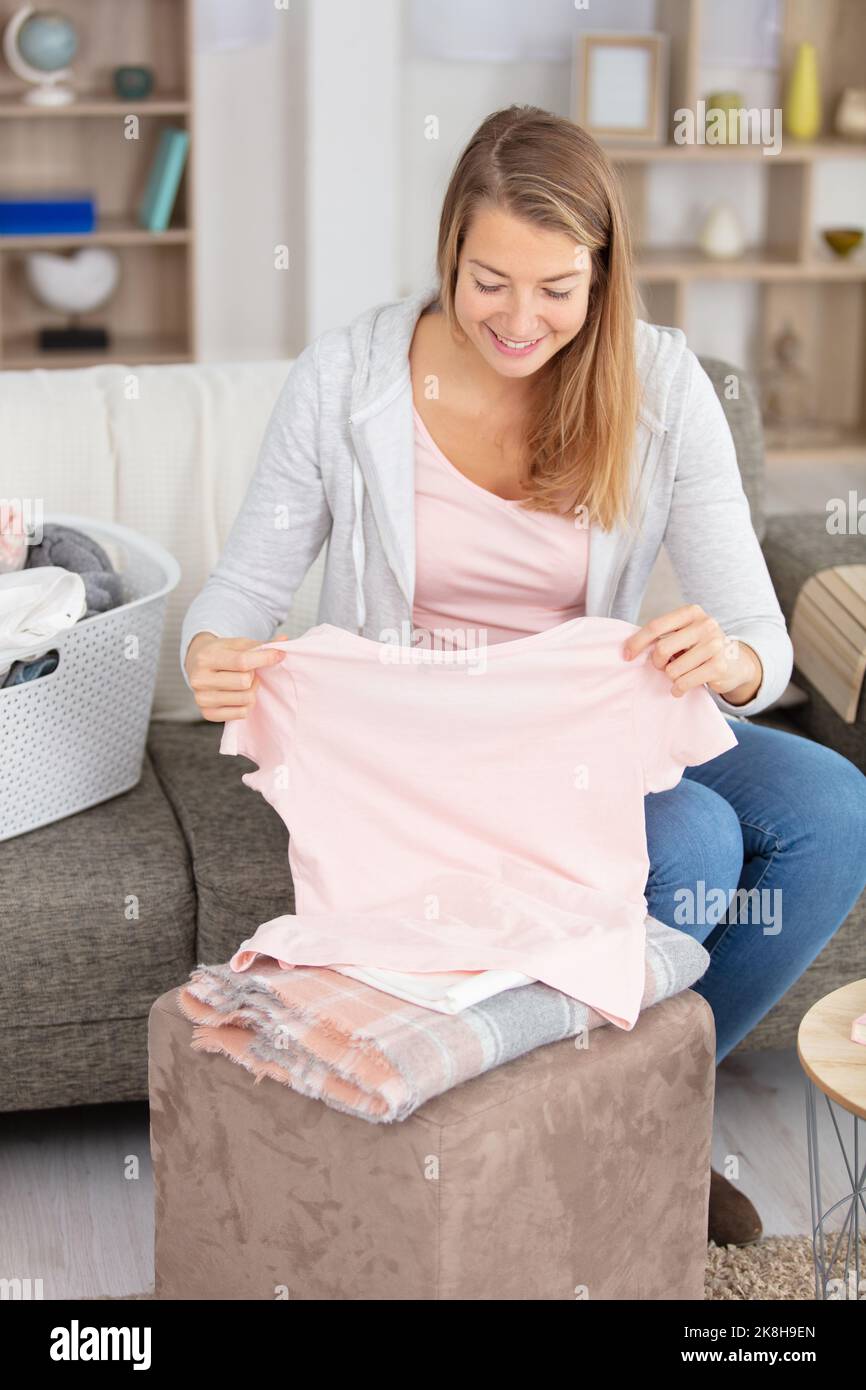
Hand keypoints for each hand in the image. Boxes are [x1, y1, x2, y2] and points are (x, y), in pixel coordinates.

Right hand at [185, 631, 289, 721]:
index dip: (265, 658)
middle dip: (254, 676)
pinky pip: (242, 713)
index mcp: (205, 657)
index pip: (242, 661)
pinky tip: (239, 695)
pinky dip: (247, 704)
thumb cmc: (222, 653)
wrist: (197, 665)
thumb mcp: (238, 644)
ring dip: (252, 690)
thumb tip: (285, 640)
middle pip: (244, 682)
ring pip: (245, 699)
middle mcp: (199, 679)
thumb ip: (261, 644)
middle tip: (250, 672)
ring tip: (244, 683)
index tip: (279, 655)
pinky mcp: (207, 714)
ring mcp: (201, 699)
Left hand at [622, 604, 761, 702]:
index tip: (626, 656)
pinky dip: (678, 688)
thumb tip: (628, 650)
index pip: (656, 626)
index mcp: (692, 612)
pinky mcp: (719, 666)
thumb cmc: (699, 648)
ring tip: (681, 673)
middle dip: (657, 663)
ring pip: (672, 670)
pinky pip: (684, 683)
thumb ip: (661, 636)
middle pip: (662, 648)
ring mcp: (715, 645)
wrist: (735, 662)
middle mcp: (706, 625)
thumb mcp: (683, 634)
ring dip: (671, 677)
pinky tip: (682, 686)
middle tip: (664, 666)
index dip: (636, 642)